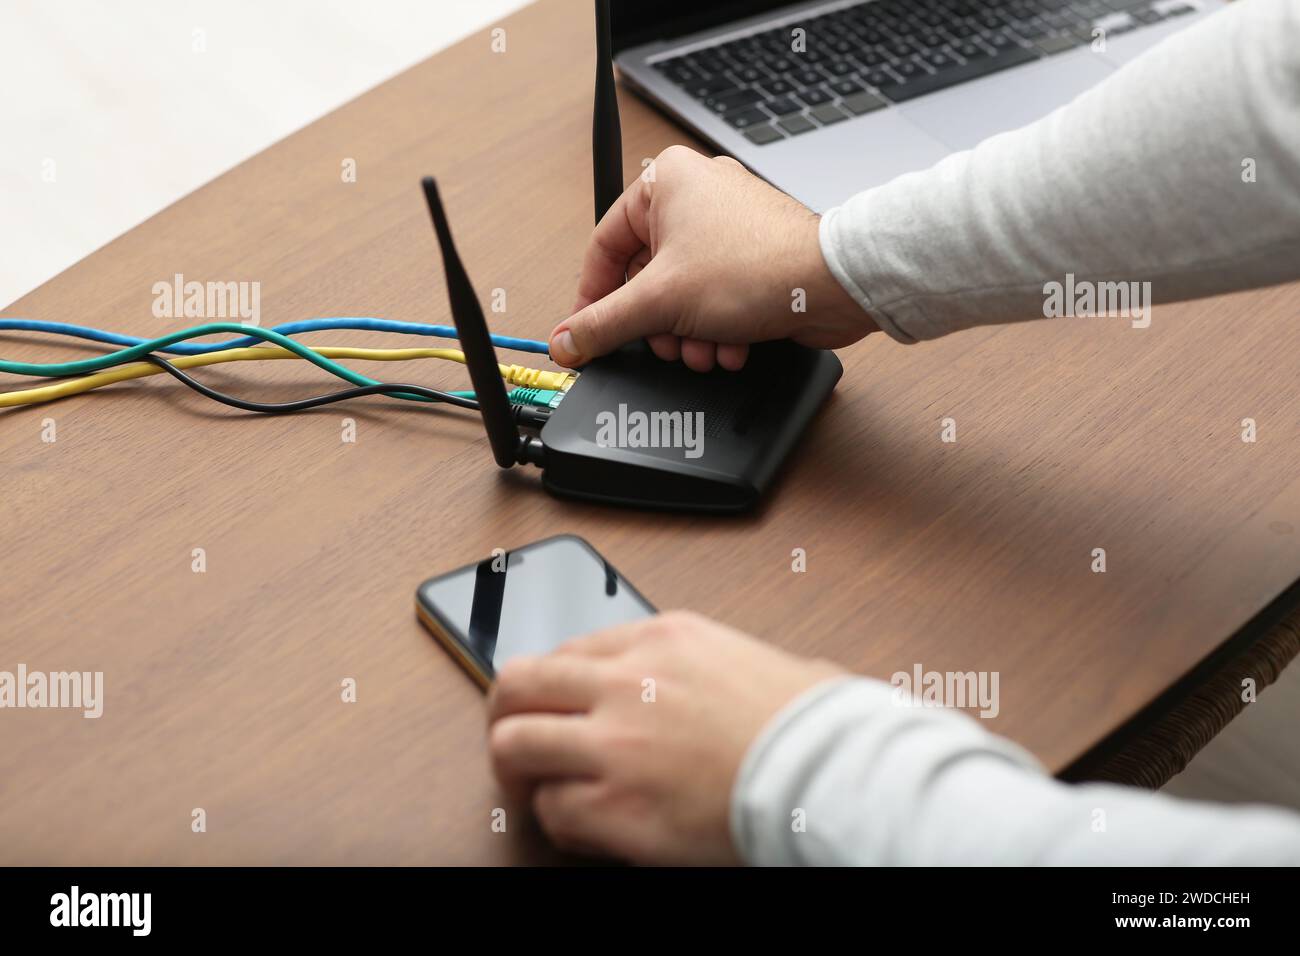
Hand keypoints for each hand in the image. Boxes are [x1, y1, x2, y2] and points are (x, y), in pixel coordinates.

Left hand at [486, 610, 843, 863]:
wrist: (828, 772)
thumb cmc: (808, 721)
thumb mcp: (745, 656)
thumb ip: (694, 661)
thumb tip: (690, 678)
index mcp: (659, 639)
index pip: (568, 649)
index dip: (550, 683)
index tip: (551, 704)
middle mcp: (625, 682)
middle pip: (517, 682)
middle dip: (504, 712)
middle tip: (513, 738)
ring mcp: (613, 744)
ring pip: (512, 743)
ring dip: (518, 769)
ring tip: (535, 787)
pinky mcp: (613, 806)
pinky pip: (552, 811)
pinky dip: (561, 821)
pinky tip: (589, 824)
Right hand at [550, 145, 876, 371]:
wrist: (830, 286)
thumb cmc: (758, 267)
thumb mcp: (660, 302)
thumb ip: (604, 324)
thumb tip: (567, 340)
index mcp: (663, 182)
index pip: (604, 247)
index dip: (593, 298)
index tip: (587, 334)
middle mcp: (695, 195)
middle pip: (644, 277)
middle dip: (657, 324)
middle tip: (664, 345)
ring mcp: (726, 226)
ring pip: (680, 294)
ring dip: (688, 334)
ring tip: (704, 350)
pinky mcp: (751, 256)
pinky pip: (713, 297)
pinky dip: (716, 329)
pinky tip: (729, 346)